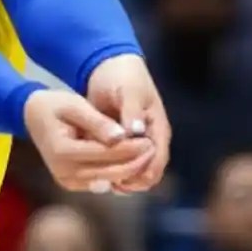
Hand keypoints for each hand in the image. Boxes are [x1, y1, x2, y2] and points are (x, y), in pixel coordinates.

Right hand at [23, 89, 154, 192]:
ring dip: (129, 170)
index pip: (106, 154)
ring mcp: (67, 181)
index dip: (131, 148)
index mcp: (63, 151)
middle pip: (110, 172)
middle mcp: (64, 172)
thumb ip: (98, 122)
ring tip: (146, 154)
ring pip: (108, 181)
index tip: (150, 140)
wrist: (33, 115)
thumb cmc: (55, 105)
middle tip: (153, 148)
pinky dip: (118, 174)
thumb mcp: (76, 105)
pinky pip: (102, 182)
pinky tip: (132, 162)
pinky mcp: (72, 184)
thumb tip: (122, 137)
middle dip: (135, 162)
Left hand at [85, 54, 170, 192]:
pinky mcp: (119, 145)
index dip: (142, 172)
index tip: (121, 175)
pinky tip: (93, 172)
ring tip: (99, 179)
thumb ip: (132, 112)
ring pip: (132, 174)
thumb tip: (136, 132)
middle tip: (108, 182)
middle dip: (129, 181)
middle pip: (146, 174)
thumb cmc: (123, 77)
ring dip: (118, 179)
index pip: (157, 161)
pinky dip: (108, 171)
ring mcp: (135, 146)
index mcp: (158, 130)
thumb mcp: (129, 91)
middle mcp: (149, 142)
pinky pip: (117, 166)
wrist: (109, 68)